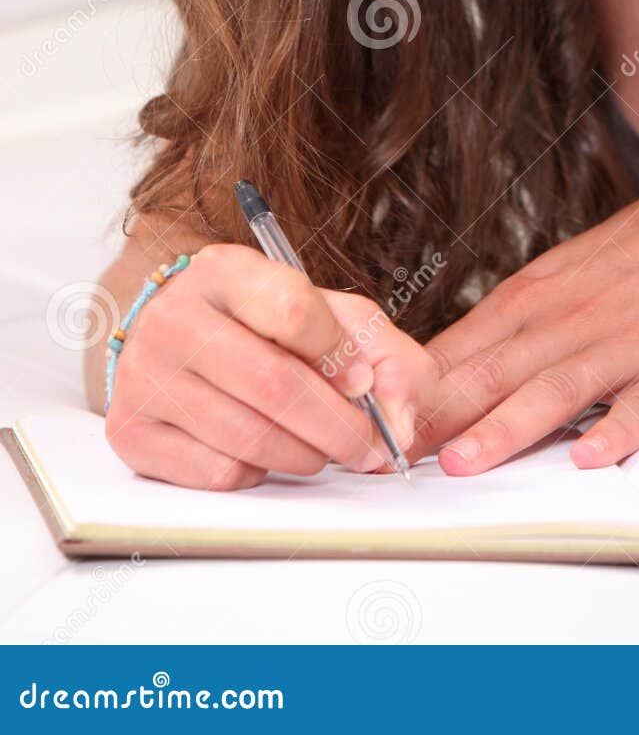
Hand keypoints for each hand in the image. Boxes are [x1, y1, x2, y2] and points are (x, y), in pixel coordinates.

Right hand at [105, 243, 436, 488]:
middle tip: (368, 446)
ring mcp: (145, 375)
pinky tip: (265, 452)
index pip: (293, 310)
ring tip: (323, 449)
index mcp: (225, 271)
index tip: (362, 383)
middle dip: (339, 427)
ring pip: (249, 437)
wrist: (177, 336)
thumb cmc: (262, 325)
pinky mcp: (130, 431)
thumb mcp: (328, 314)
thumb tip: (400, 423)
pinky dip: (258, 474)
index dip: (340, 356)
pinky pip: (216, 473)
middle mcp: (174, 317)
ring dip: (306, 456)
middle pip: (275, 384)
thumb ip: (383, 353)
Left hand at [413, 159, 638, 473]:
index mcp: (538, 296)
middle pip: (498, 369)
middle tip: (391, 455)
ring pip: (560, 387)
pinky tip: (593, 458)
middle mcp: (575, 317)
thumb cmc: (638, 261)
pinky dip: (619, 430)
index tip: (367, 422)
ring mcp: (629, 343)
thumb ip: (504, 325)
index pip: (463, 346)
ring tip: (464, 461)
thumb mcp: (561, 275)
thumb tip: (432, 369)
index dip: (413, 388)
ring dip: (509, 426)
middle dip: (441, 414)